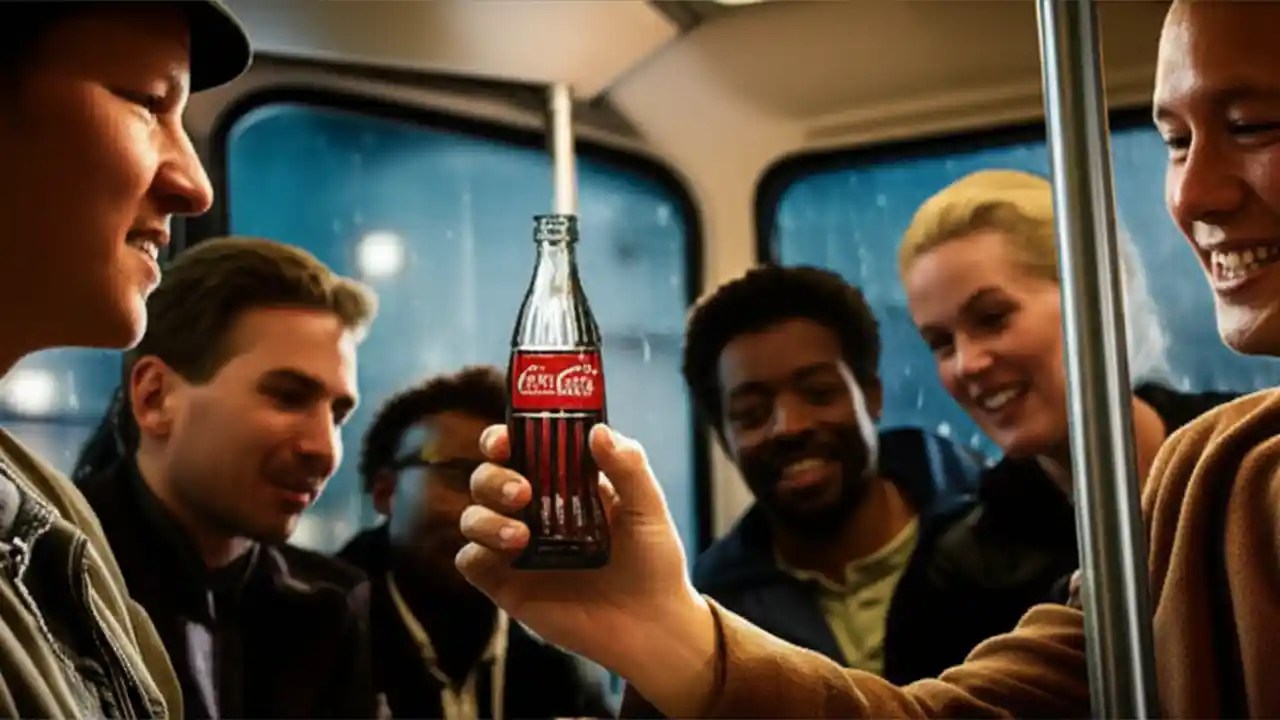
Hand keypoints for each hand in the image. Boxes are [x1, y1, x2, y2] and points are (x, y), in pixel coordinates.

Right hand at [456, 424, 716, 712]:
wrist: (652, 625)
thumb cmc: (653, 561)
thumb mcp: (647, 507)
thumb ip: (628, 466)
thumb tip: (597, 429)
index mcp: (560, 483)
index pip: (517, 449)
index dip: (503, 438)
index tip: (507, 439)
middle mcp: (532, 511)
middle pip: (486, 478)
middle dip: (494, 478)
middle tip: (523, 493)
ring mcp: (516, 548)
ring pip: (472, 516)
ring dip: (486, 517)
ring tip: (520, 537)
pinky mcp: (507, 585)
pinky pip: (471, 562)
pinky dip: (477, 552)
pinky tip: (509, 554)